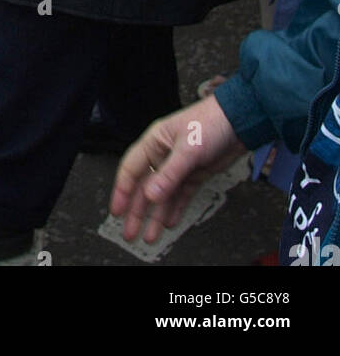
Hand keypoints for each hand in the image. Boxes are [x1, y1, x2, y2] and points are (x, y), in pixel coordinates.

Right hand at [110, 94, 245, 244]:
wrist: (239, 122)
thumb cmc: (211, 121)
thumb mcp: (188, 149)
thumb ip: (170, 173)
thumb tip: (151, 195)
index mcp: (154, 142)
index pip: (131, 169)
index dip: (122, 191)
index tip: (117, 210)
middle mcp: (163, 155)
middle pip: (144, 187)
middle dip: (136, 211)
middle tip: (130, 232)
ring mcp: (178, 167)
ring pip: (162, 195)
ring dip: (155, 215)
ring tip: (149, 235)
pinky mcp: (194, 174)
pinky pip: (180, 196)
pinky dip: (174, 209)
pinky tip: (168, 221)